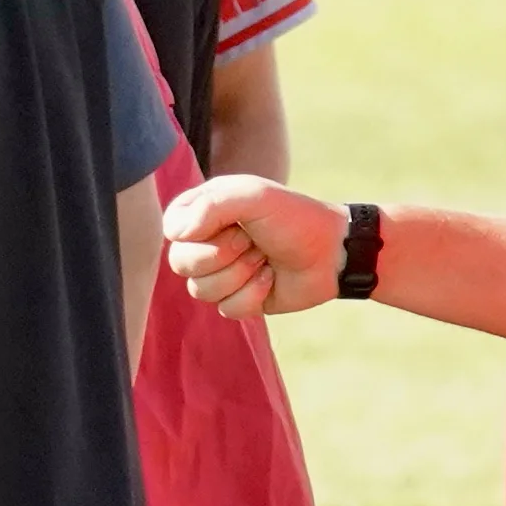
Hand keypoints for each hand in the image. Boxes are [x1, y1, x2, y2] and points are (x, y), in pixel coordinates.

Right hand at [162, 175, 347, 319]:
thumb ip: (210, 205)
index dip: (200, 234)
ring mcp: (220, 273)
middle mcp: (206, 243)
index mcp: (203, 213)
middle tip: (252, 243)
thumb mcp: (254, 196)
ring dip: (241, 276)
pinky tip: (271, 280)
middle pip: (181, 264)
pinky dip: (253, 295)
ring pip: (201, 291)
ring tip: (265, 260)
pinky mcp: (236, 299)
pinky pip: (226, 309)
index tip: (234, 223)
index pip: (172, 230)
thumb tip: (177, 236)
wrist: (333, 252)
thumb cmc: (294, 218)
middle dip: (222, 256)